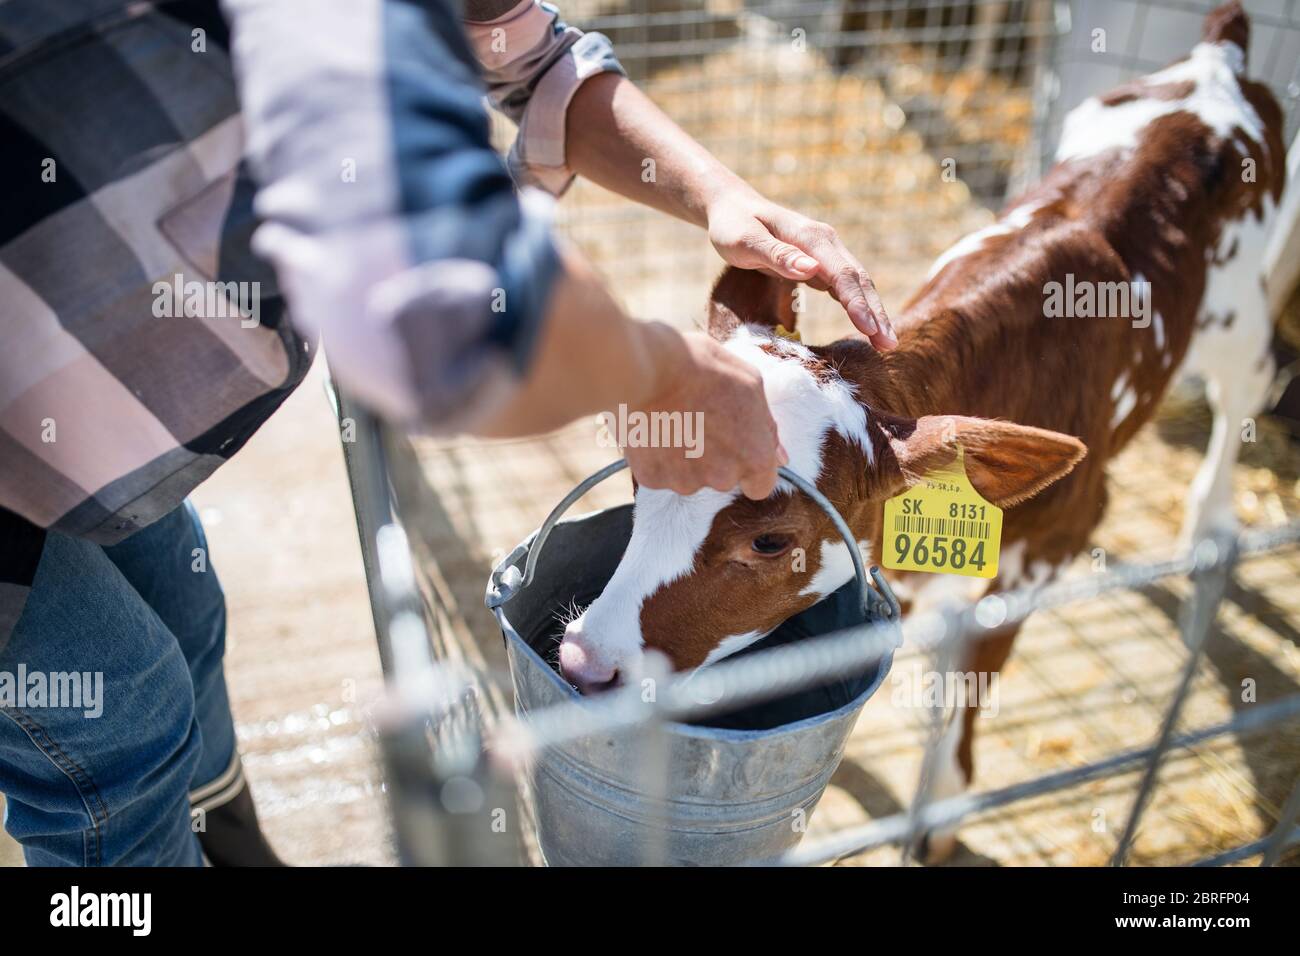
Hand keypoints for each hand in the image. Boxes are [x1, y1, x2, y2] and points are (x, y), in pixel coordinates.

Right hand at [624, 327, 786, 499]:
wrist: (646, 369)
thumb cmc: (702, 367)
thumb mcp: (749, 383)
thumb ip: (767, 425)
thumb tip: (779, 457)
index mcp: (753, 456)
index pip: (760, 486)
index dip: (749, 466)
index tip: (736, 447)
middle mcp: (722, 477)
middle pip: (723, 478)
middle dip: (715, 457)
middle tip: (700, 418)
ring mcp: (685, 481)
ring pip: (690, 477)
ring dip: (686, 456)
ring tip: (675, 419)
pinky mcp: (653, 478)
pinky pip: (661, 473)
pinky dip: (659, 456)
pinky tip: (656, 427)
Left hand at [706, 190, 896, 349]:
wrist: (733, 207)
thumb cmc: (733, 226)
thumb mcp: (745, 241)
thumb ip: (777, 256)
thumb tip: (811, 269)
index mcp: (810, 237)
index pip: (842, 273)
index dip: (857, 303)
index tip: (869, 329)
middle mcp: (826, 243)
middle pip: (859, 280)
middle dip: (876, 313)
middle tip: (890, 345)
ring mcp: (827, 253)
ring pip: (858, 285)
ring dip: (874, 313)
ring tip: (887, 344)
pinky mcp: (822, 264)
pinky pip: (846, 288)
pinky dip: (860, 308)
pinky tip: (869, 328)